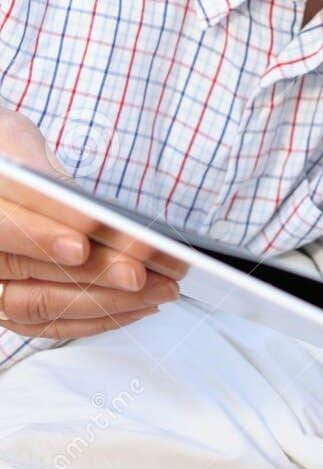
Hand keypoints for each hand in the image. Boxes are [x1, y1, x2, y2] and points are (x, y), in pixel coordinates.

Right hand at [0, 108, 184, 340]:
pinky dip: (102, 316)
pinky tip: (143, 303)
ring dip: (108, 301)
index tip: (82, 246)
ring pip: (46, 305)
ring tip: (161, 287)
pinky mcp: (17, 307)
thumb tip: (90, 211)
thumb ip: (44, 175)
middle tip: (139, 273)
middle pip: (32, 273)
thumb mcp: (18, 144)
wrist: (0, 175)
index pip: (5, 228)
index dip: (43, 239)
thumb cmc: (10, 155)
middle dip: (92, 274)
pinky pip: (55, 323)